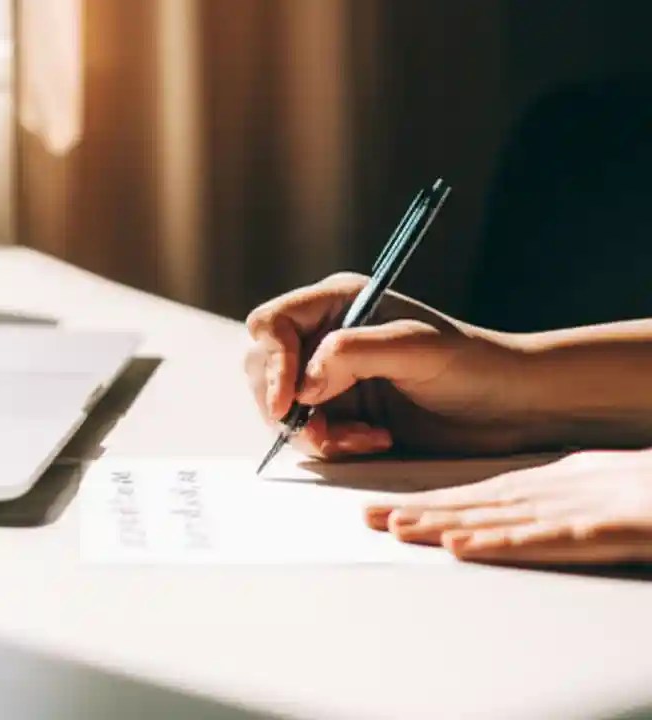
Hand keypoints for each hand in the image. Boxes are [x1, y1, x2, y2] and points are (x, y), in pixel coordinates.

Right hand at [244, 272, 535, 458]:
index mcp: (337, 303)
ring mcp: (328, 376)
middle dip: (287, 406)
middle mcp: (324, 336)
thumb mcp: (416, 349)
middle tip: (324, 432)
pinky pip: (308, 433)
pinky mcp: (339, 412)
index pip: (271, 325)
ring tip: (365, 438)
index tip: (289, 402)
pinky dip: (333, 446)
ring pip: (280, 408)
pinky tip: (375, 441)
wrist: (509, 406)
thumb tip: (302, 381)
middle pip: (263, 369)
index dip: (272, 363)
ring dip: (315, 432)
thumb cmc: (474, 364)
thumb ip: (354, 352)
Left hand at [364, 449, 651, 564]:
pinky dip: (496, 542)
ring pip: (495, 518)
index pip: (479, 494)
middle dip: (419, 510)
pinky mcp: (599, 530)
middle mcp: (554, 492)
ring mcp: (574, 510)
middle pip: (475, 503)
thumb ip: (558, 502)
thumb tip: (516, 514)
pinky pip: (541, 539)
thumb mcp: (599, 490)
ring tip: (396, 528)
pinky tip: (459, 545)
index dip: (430, 502)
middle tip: (367, 516)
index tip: (387, 509)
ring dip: (442, 522)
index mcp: (554, 483)